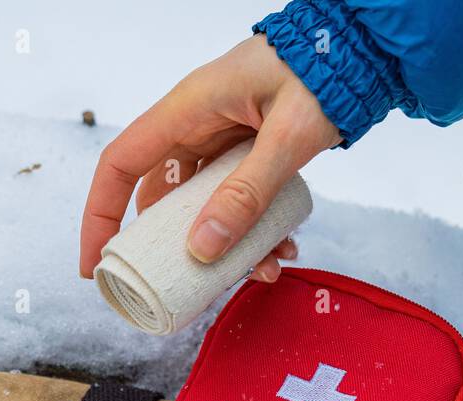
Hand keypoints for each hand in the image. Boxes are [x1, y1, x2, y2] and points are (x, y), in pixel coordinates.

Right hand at [79, 34, 338, 281]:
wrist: (365, 49)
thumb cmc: (324, 72)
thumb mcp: (287, 137)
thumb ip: (247, 193)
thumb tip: (201, 248)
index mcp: (189, 110)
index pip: (120, 164)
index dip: (100, 216)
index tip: (98, 265)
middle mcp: (198, 127)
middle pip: (164, 199)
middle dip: (179, 249)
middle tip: (195, 288)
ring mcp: (224, 141)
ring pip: (205, 208)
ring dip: (228, 246)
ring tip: (265, 270)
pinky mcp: (250, 153)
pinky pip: (237, 200)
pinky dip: (255, 231)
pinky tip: (283, 249)